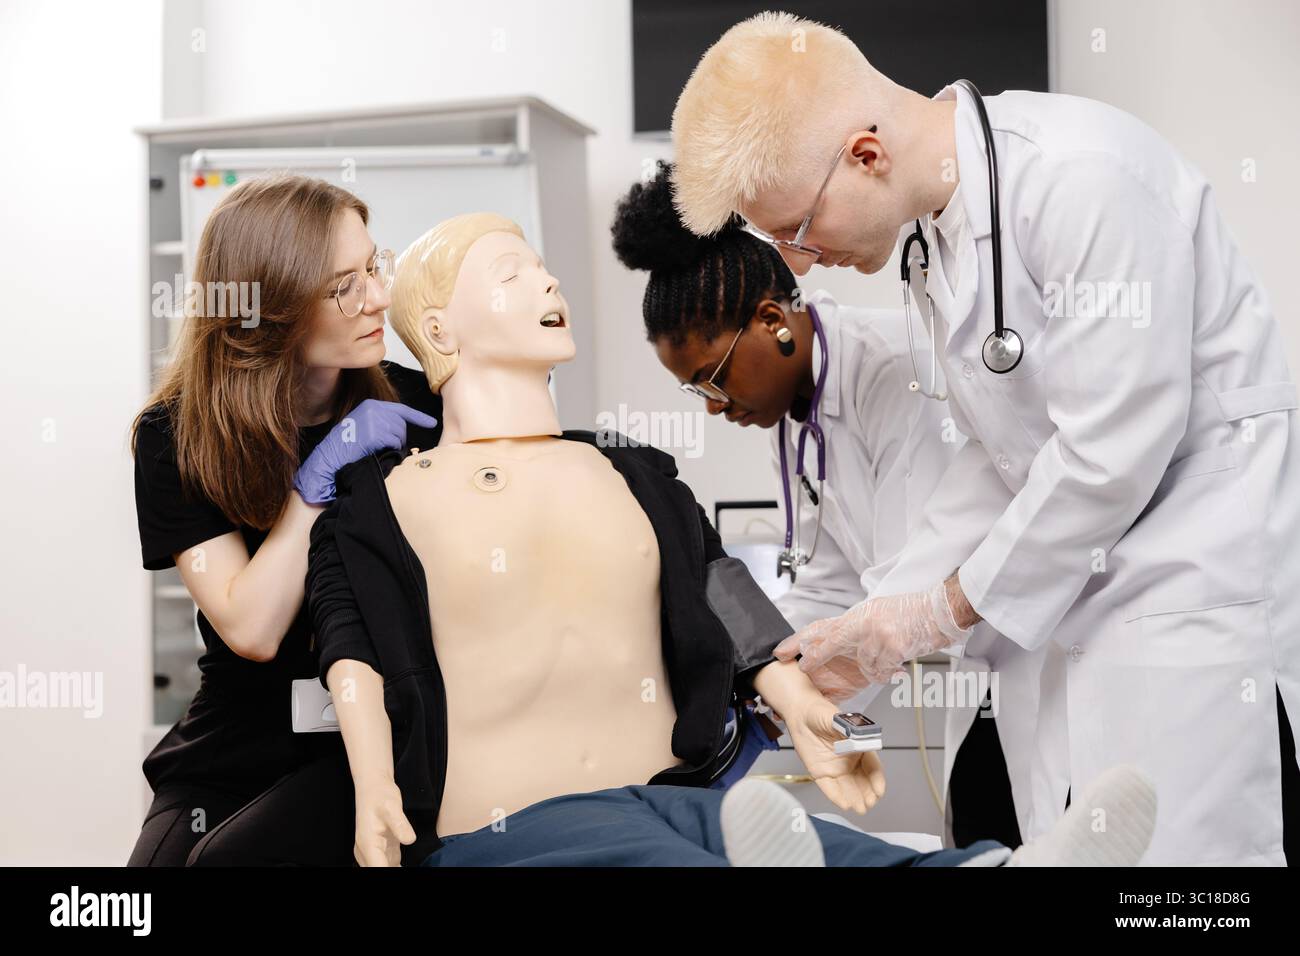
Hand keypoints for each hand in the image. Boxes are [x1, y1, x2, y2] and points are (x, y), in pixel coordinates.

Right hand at [294, 399, 437, 503]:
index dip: (418, 417)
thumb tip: (402, 431)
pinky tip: (376, 450)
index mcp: (372, 405)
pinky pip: (394, 442)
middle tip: (384, 446)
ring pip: (400, 434)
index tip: (431, 423)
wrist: (331, 456)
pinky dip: (390, 449)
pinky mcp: (375, 433)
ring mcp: (375, 420)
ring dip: (394, 445)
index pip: (401, 409)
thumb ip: (382, 422)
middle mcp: (374, 409)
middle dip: (399, 438)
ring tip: (377, 448)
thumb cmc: (347, 446)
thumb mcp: (364, 426)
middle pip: (402, 424)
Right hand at [352, 778, 415, 866]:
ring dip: (394, 869)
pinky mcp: (381, 849)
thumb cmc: (380, 794)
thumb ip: (400, 824)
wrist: (374, 786)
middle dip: (392, 872)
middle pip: (377, 871)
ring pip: (383, 868)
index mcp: (368, 844)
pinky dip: (396, 867)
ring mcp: (373, 851)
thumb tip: (410, 840)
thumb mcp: (392, 806)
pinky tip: (406, 866)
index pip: (378, 869)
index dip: (390, 873)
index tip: (401, 868)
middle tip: (411, 872)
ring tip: (411, 867)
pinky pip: (388, 865)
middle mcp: (367, 851)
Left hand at [774, 578, 971, 690]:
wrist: (939, 611)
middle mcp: (864, 624)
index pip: (821, 628)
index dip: (799, 641)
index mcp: (858, 615)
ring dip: (872, 668)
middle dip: (816, 658)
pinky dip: (887, 672)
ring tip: (886, 655)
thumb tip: (836, 641)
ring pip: (862, 665)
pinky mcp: (892, 650)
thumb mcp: (876, 612)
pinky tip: (896, 662)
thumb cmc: (911, 611)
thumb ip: (856, 628)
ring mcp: (877, 638)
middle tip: (804, 667)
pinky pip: (882, 671)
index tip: (782, 651)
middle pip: (830, 644)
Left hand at [782, 694, 885, 813]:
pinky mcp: (821, 773)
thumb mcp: (835, 718)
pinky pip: (830, 787)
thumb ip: (846, 729)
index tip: (879, 790)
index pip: (872, 766)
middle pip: (863, 781)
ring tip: (861, 808)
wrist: (800, 713)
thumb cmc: (820, 712)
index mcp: (859, 746)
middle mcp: (850, 760)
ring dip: (855, 799)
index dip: (877, 779)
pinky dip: (837, 796)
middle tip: (870, 802)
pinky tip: (844, 804)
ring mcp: (836, 768)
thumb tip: (857, 736)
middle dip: (868, 793)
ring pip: (849, 787)